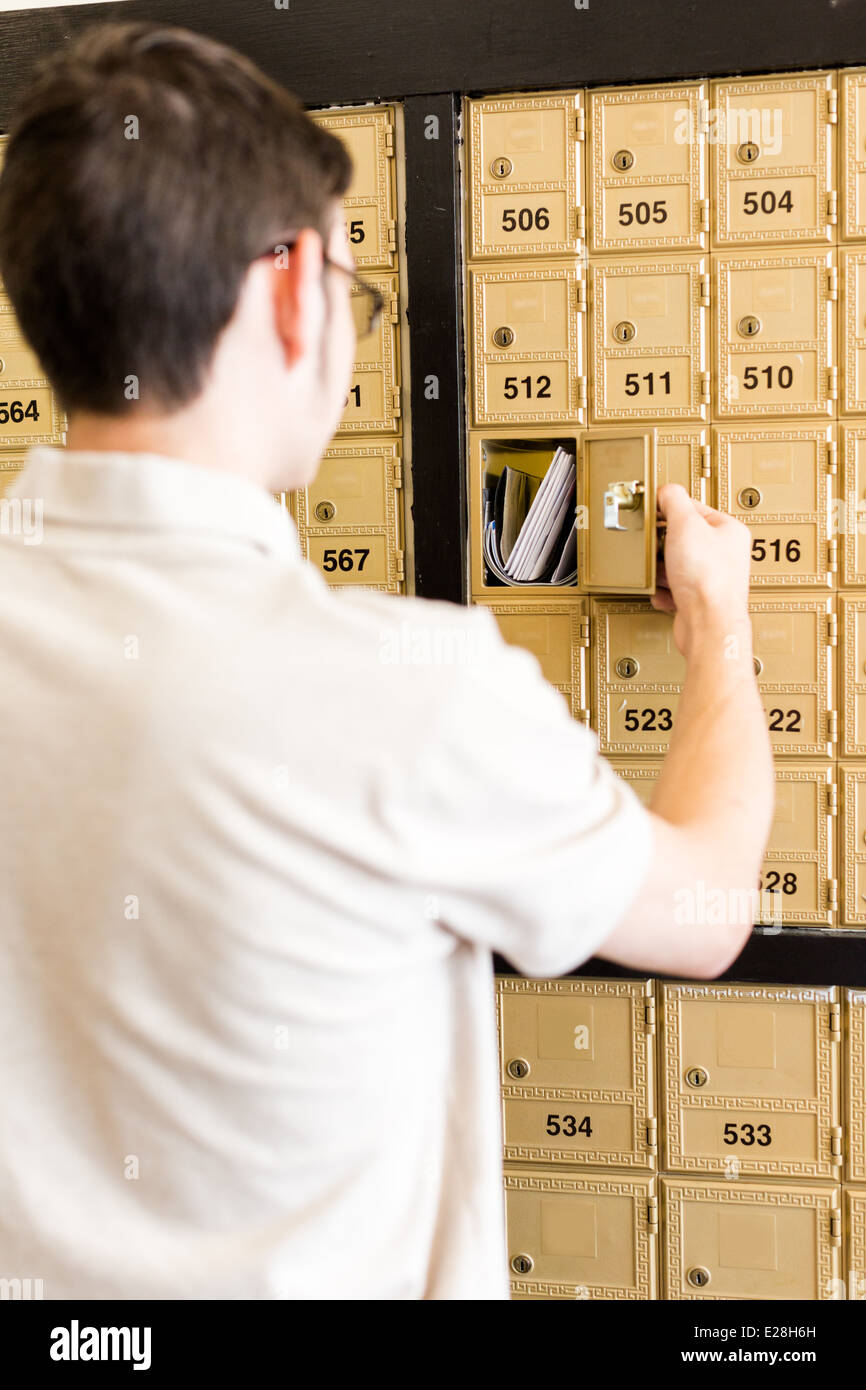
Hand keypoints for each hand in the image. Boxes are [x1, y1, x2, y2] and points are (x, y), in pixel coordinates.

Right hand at [651, 484, 751, 657]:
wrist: (708, 623)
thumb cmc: (707, 579)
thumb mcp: (684, 524)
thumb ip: (673, 501)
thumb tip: (665, 492)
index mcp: (729, 530)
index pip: (694, 507)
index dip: (670, 509)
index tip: (653, 512)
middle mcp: (724, 554)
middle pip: (683, 538)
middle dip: (663, 545)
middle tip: (656, 546)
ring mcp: (712, 578)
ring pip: (676, 565)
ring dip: (662, 570)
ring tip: (660, 572)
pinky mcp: (699, 599)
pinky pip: (673, 588)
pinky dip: (664, 591)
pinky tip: (665, 592)